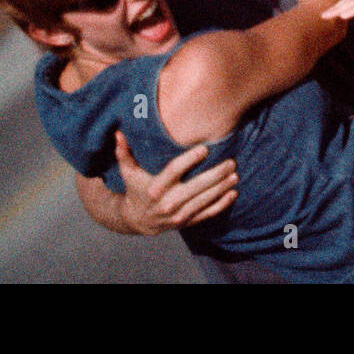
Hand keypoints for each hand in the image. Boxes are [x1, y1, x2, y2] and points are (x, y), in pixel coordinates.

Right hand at [114, 131, 238, 235]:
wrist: (137, 221)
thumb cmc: (135, 190)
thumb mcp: (129, 172)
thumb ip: (125, 152)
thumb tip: (119, 132)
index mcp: (155, 187)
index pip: (174, 171)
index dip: (189, 160)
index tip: (204, 149)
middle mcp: (167, 202)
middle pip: (195, 187)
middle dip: (215, 175)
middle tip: (230, 162)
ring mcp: (178, 214)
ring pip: (204, 201)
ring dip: (221, 188)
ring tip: (235, 175)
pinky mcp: (186, 222)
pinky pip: (206, 214)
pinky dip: (221, 205)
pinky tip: (233, 194)